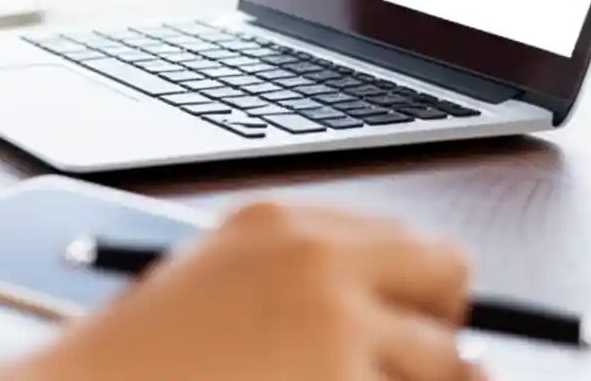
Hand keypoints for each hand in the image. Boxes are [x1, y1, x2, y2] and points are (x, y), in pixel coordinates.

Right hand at [14, 203, 482, 380]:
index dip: (410, 292)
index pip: (407, 239)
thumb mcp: (217, 287)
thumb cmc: (140, 357)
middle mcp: (316, 257)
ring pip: (450, 360)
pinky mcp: (343, 376)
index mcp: (280, 224)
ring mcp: (335, 319)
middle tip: (398, 368)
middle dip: (437, 327)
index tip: (399, 325)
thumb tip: (404, 322)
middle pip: (450, 274)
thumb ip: (305, 285)